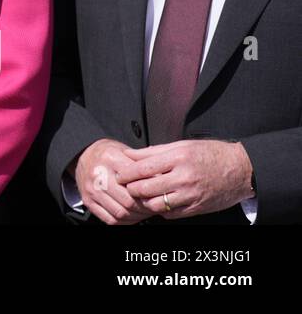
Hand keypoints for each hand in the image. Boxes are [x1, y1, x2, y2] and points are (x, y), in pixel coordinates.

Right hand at [73, 138, 153, 224]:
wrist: (84, 156)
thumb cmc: (110, 155)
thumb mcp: (125, 151)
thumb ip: (142, 165)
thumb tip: (163, 179)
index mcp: (110, 158)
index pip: (135, 181)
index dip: (150, 191)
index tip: (160, 193)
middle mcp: (98, 174)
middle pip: (128, 201)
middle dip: (146, 207)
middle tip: (156, 206)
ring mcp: (91, 190)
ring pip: (121, 212)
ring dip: (137, 216)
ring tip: (146, 211)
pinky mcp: (88, 201)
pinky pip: (110, 219)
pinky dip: (125, 221)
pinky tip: (133, 215)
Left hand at [116, 140, 253, 219]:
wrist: (242, 170)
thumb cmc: (210, 154)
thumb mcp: (182, 145)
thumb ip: (153, 151)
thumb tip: (129, 154)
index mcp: (178, 158)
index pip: (143, 168)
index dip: (126, 173)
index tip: (118, 175)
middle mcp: (184, 178)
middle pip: (146, 188)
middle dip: (132, 189)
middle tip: (126, 186)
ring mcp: (191, 195)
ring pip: (156, 204)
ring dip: (144, 201)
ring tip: (141, 195)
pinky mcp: (197, 208)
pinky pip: (171, 214)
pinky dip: (160, 209)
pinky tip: (158, 201)